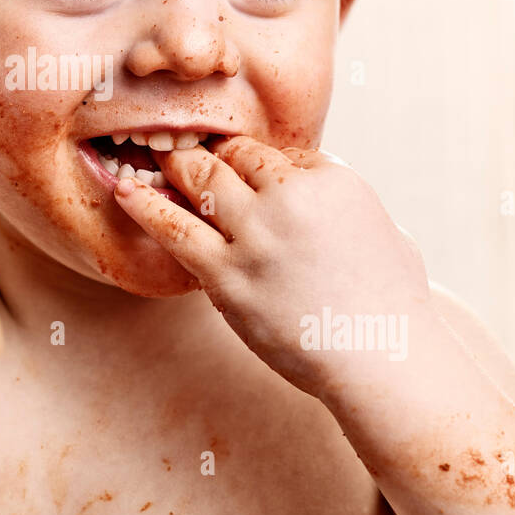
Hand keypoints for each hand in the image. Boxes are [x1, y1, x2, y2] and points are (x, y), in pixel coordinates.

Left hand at [112, 137, 431, 396]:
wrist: (381, 359)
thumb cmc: (390, 304)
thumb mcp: (383, 228)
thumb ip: (340, 202)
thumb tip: (312, 189)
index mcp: (332, 181)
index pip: (285, 155)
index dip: (268, 170)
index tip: (258, 182)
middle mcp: (290, 199)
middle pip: (240, 157)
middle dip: (218, 156)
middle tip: (198, 156)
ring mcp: (255, 236)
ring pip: (203, 181)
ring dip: (181, 167)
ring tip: (161, 160)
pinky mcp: (227, 275)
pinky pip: (174, 229)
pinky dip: (145, 206)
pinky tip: (124, 191)